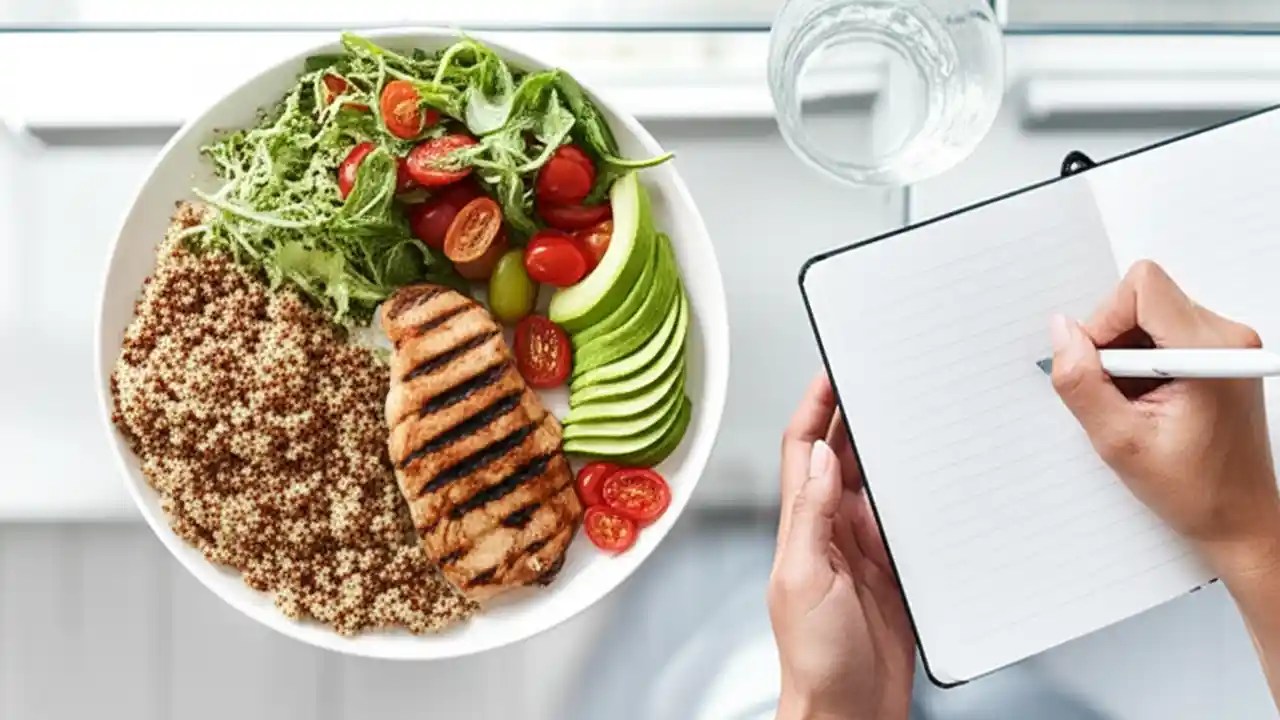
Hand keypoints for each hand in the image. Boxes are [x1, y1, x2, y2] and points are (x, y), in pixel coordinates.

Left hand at [769, 373, 914, 719]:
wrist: (850, 711)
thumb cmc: (816, 659)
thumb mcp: (806, 578)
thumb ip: (810, 515)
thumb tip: (814, 454)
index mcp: (802, 527)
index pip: (802, 451)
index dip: (814, 408)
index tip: (830, 372)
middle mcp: (830, 532)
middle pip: (839, 458)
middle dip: (851, 416)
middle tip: (874, 378)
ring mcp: (862, 549)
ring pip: (872, 483)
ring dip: (883, 449)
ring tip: (903, 412)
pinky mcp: (894, 570)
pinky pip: (904, 519)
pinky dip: (914, 492)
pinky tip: (929, 475)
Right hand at [1048, 260, 1279, 576]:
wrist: (1238, 518)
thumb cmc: (1195, 490)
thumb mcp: (1120, 442)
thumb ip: (1082, 382)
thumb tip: (1061, 333)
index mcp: (1209, 351)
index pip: (1143, 286)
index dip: (1105, 319)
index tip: (1101, 365)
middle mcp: (1225, 337)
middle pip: (1143, 298)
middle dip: (1113, 342)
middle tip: (1119, 395)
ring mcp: (1225, 344)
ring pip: (1148, 316)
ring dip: (1126, 355)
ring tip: (1137, 403)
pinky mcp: (1218, 354)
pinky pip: (1162, 334)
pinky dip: (1142, 364)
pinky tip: (1149, 402)